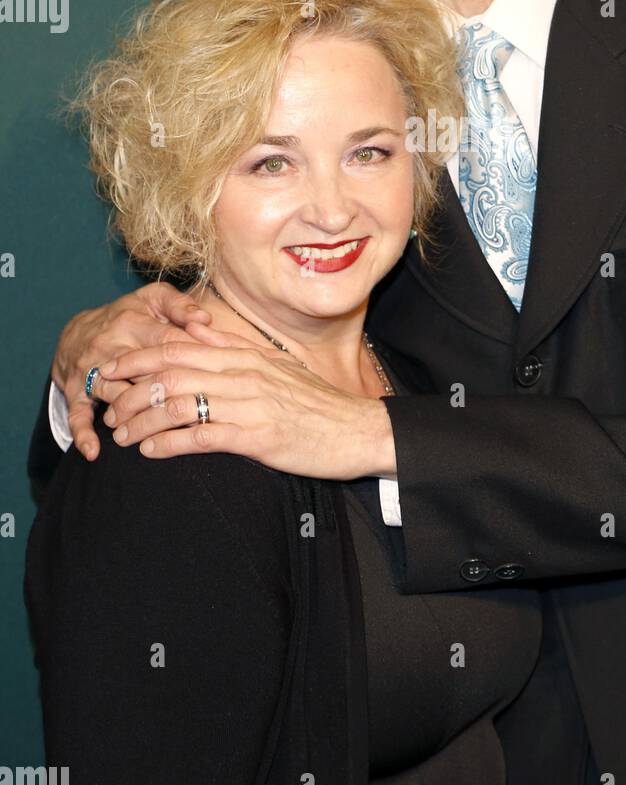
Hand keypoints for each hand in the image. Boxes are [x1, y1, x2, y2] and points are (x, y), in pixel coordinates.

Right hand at [53, 282, 212, 461]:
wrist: (76, 331)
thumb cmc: (127, 315)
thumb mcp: (152, 299)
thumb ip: (180, 304)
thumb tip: (206, 318)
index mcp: (134, 322)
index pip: (168, 343)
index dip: (194, 362)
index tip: (217, 380)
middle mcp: (110, 344)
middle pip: (143, 373)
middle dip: (167, 394)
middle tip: (194, 413)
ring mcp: (90, 369)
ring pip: (113, 394)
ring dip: (131, 416)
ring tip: (151, 433)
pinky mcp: (73, 388)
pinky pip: (76, 413)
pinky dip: (84, 433)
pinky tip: (95, 451)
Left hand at [92, 325, 397, 480]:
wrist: (358, 430)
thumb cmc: (316, 404)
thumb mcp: (276, 367)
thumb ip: (235, 349)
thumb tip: (197, 332)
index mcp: (245, 356)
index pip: (178, 348)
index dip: (138, 357)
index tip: (112, 369)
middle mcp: (243, 374)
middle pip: (169, 374)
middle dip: (130, 391)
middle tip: (108, 409)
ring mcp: (250, 404)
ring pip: (178, 404)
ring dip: (142, 420)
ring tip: (123, 435)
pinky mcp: (257, 437)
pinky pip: (200, 437)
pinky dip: (168, 444)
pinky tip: (151, 452)